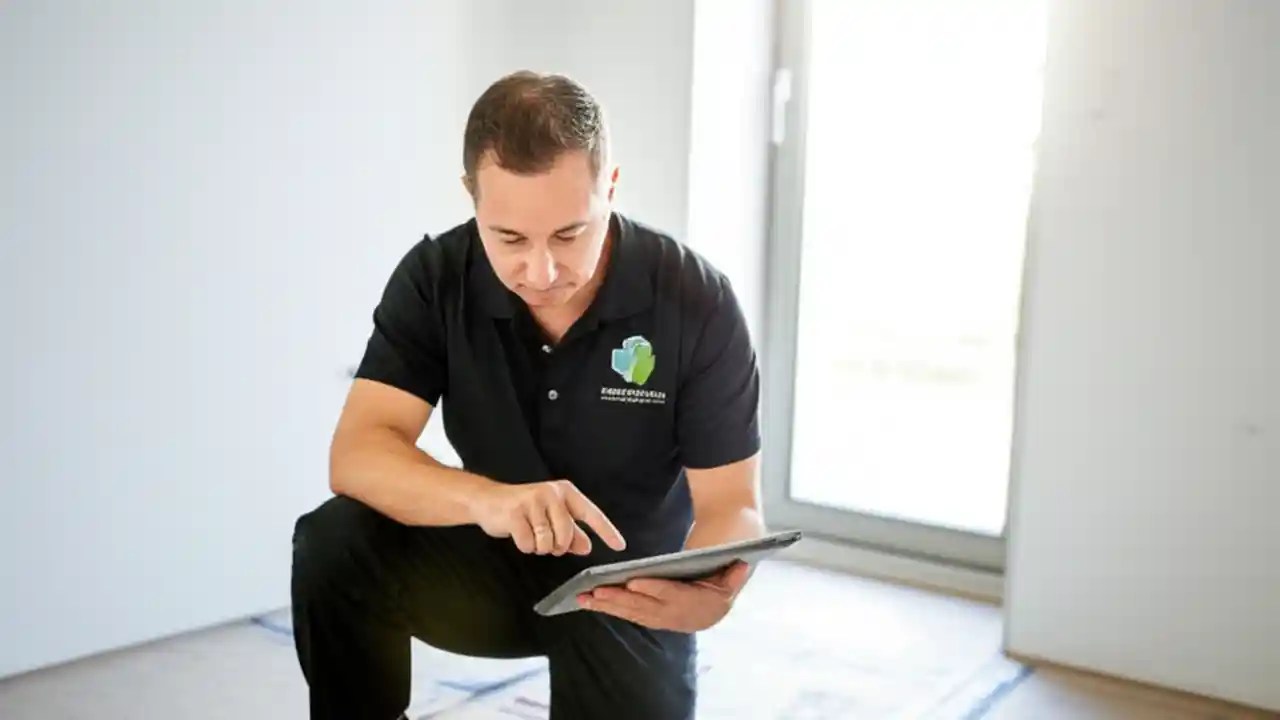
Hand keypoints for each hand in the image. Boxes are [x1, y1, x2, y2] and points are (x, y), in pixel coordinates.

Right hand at [472, 479, 625, 555]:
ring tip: (529, 532)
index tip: (620, 546)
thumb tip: (587, 546)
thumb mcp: (551, 518)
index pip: (591, 514)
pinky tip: (517, 533)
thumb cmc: (523, 510)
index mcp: (565, 492)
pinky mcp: (515, 513)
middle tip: (544, 538)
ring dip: (538, 546)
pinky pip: (529, 545)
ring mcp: (533, 501)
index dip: (607, 531)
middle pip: (567, 536)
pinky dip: (524, 546)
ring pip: (547, 543)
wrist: (488, 500)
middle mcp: (552, 493)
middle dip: (556, 546)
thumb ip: (571, 532)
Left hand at [578, 561, 751, 631]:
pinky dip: (611, 609)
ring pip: (634, 613)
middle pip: (646, 607)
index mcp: (702, 604)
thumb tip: (741, 562)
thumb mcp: (734, 572)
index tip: (633, 581)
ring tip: (585, 598)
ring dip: (609, 606)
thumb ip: (736, 571)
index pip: (674, 596)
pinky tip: (591, 602)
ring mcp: (666, 619)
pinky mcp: (653, 618)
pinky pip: (630, 614)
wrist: (720, 597)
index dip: (654, 590)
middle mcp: (681, 616)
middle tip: (597, 591)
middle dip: (620, 599)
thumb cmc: (724, 576)